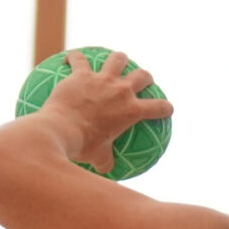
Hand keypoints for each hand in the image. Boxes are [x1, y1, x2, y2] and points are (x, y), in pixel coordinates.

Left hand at [37, 49, 175, 175]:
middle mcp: (121, 91)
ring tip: (116, 61)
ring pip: (118, 58)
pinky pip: (79, 59)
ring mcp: (101, 79)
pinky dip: (75, 58)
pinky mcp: (81, 74)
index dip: (166, 107)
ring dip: (119, 59)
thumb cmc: (83, 147)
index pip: (159, 107)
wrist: (61, 130)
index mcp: (132, 111)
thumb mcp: (99, 159)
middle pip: (142, 75)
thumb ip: (106, 162)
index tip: (167, 109)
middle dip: (145, 77)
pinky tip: (70, 60)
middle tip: (143, 81)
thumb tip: (107, 170)